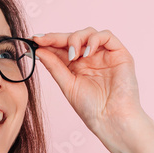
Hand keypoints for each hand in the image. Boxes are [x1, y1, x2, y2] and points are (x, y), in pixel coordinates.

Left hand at [32, 28, 147, 145]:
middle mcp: (91, 58)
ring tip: (72, 55)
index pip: (62, 47)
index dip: (49, 41)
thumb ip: (55, 66)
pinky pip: (107, 36)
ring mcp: (105, 54)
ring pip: (89, 32)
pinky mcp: (120, 53)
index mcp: (77, 66)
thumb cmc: (91, 108)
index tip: (34, 40)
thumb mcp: (67, 85)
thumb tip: (39, 51)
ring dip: (76, 38)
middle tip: (44, 40)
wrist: (110, 120)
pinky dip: (94, 40)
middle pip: (74, 37)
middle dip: (57, 37)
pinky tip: (87, 53)